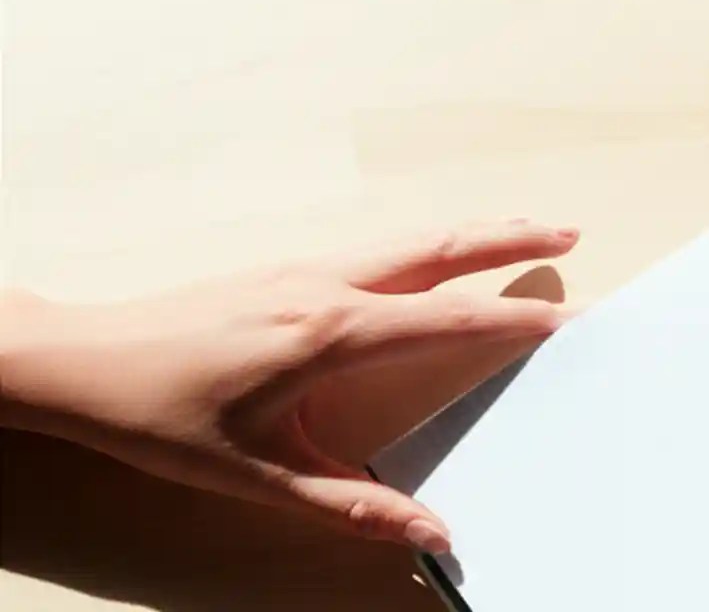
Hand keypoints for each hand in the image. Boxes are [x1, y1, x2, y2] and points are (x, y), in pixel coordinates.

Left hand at [0, 220, 578, 553]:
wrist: (82, 361)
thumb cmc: (163, 417)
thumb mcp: (261, 475)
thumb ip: (353, 504)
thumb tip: (430, 534)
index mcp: (330, 333)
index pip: (446, 317)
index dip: (514, 316)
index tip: (567, 313)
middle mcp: (326, 286)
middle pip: (439, 249)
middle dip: (510, 238)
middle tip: (570, 232)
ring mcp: (305, 267)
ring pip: (409, 238)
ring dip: (472, 231)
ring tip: (523, 229)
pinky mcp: (285, 267)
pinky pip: (378, 245)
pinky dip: (429, 241)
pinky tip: (437, 254)